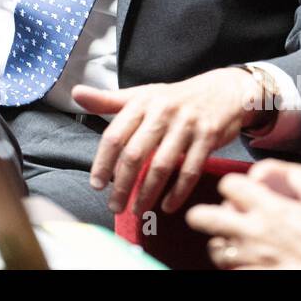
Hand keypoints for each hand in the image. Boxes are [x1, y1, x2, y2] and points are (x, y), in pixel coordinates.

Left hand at [73, 67, 264, 215]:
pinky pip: (190, 170)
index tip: (96, 184)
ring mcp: (187, 125)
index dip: (103, 162)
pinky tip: (167, 207)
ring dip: (147, 193)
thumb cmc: (176, 98)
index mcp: (142, 102)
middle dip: (122, 185)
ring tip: (137, 209)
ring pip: (161, 165)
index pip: (115, 136)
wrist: (224, 91)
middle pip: (135, 154)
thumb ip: (109, 100)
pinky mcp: (208, 137)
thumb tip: (76, 93)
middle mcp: (163, 112)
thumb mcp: (143, 95)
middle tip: (115, 206)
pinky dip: (177, 193)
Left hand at [185, 159, 300, 268]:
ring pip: (214, 249)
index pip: (229, 185)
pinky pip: (229, 271)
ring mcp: (251, 258)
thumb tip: (278, 168)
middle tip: (211, 217)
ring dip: (221, 244)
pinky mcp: (253, 277)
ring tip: (233, 243)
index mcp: (272, 209)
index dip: (231, 186)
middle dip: (202, 215)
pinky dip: (234, 266)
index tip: (239, 193)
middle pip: (204, 217)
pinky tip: (245, 263)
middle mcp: (255, 233)